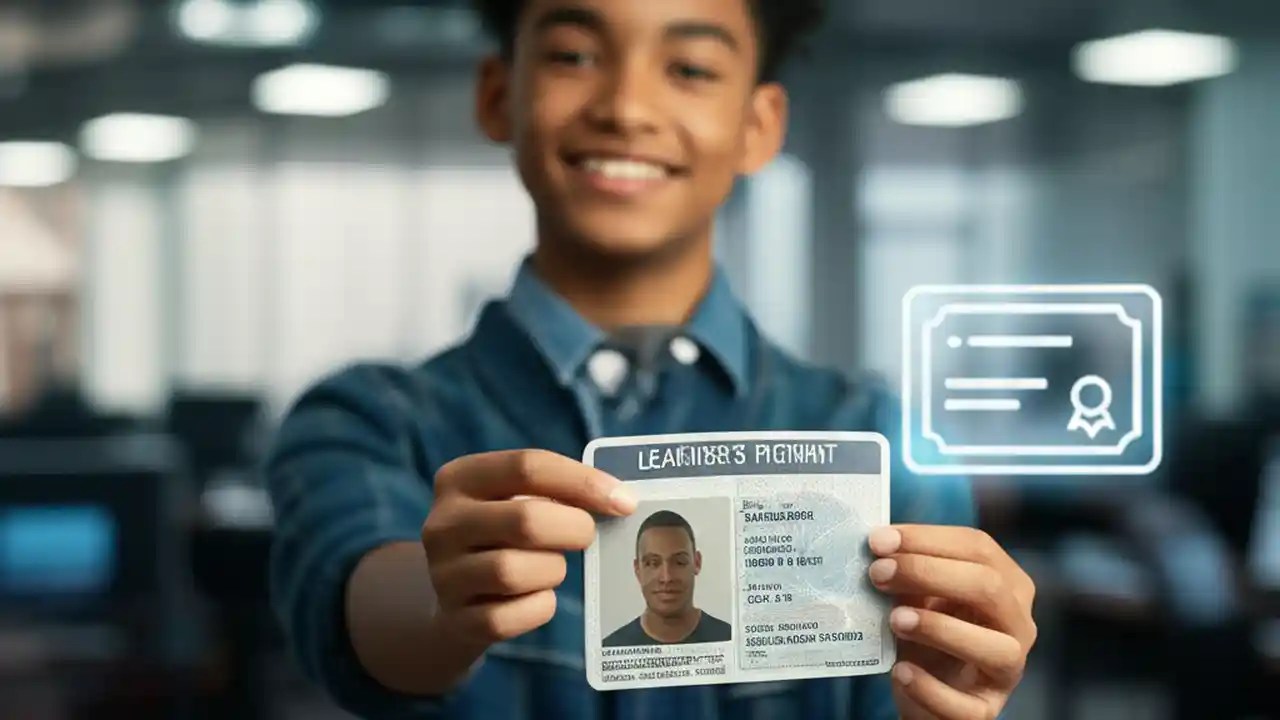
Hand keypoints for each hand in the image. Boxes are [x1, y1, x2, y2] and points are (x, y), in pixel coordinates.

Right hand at [422, 450, 636, 649]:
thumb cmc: (502, 535)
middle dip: (574, 529)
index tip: (623, 501)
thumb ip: (557, 490)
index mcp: (459, 479)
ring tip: (550, 567)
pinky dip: (538, 607)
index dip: (583, 481)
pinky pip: (513, 616)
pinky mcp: (456, 619)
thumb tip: (619, 499)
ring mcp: (444, 574)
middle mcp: (442, 524)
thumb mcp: (514, 499)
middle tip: (586, 536)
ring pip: (515, 571)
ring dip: (551, 570)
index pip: (528, 466)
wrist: (454, 598)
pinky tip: (536, 598)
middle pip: (526, 520)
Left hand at [868, 525, 1036, 719]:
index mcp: (1007, 584)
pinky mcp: (986, 711)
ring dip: (940, 629)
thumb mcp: (918, 597)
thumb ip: (907, 573)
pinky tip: (900, 672)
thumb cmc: (925, 633)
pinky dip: (930, 688)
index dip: (927, 540)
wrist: (923, 691)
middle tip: (878, 573)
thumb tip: (879, 547)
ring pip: (996, 648)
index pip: (978, 548)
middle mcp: (1019, 624)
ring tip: (894, 620)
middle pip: (988, 587)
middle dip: (928, 574)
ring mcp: (1008, 670)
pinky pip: (966, 706)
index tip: (878, 541)